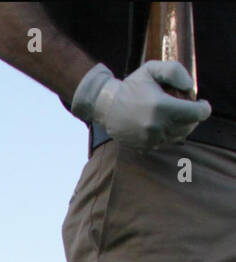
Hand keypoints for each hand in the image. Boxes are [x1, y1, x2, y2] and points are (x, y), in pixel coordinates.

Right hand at [71, 61, 210, 149]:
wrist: (106, 106)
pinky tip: (160, 124)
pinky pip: (165, 142)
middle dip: (192, 116)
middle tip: (185, 107)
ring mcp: (150, 138)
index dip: (203, 108)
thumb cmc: (131, 85)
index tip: (201, 103)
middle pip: (190, 126)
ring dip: (180, 125)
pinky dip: (167, 133)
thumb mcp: (152, 68)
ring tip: (172, 115)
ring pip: (178, 136)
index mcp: (162, 107)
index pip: (197, 114)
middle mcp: (157, 126)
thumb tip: (189, 88)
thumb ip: (175, 72)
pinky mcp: (144, 146)